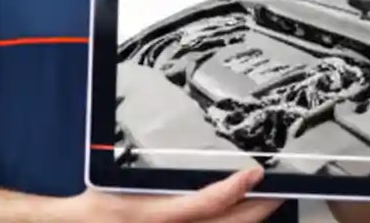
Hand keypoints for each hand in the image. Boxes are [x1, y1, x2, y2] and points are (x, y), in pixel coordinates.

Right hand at [60, 167, 281, 222]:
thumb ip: (142, 174)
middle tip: (276, 190)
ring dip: (247, 220)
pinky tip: (236, 218)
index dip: (235, 190)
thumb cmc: (94, 208)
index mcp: (155, 215)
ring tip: (262, 202)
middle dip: (258, 209)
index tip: (254, 174)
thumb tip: (159, 153)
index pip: (206, 205)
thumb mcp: (108, 182)